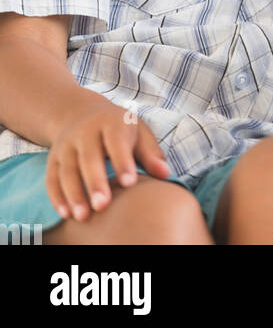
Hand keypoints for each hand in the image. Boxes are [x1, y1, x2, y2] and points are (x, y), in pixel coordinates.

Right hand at [45, 94, 169, 222]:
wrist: (80, 112)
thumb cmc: (118, 127)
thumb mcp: (137, 130)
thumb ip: (150, 152)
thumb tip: (165, 174)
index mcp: (111, 121)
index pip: (116, 140)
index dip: (122, 161)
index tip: (130, 183)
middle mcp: (85, 131)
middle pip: (88, 157)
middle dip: (95, 182)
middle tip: (103, 205)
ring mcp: (66, 144)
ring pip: (67, 170)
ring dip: (74, 194)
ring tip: (83, 216)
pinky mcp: (53, 158)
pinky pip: (51, 178)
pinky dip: (57, 197)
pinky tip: (66, 214)